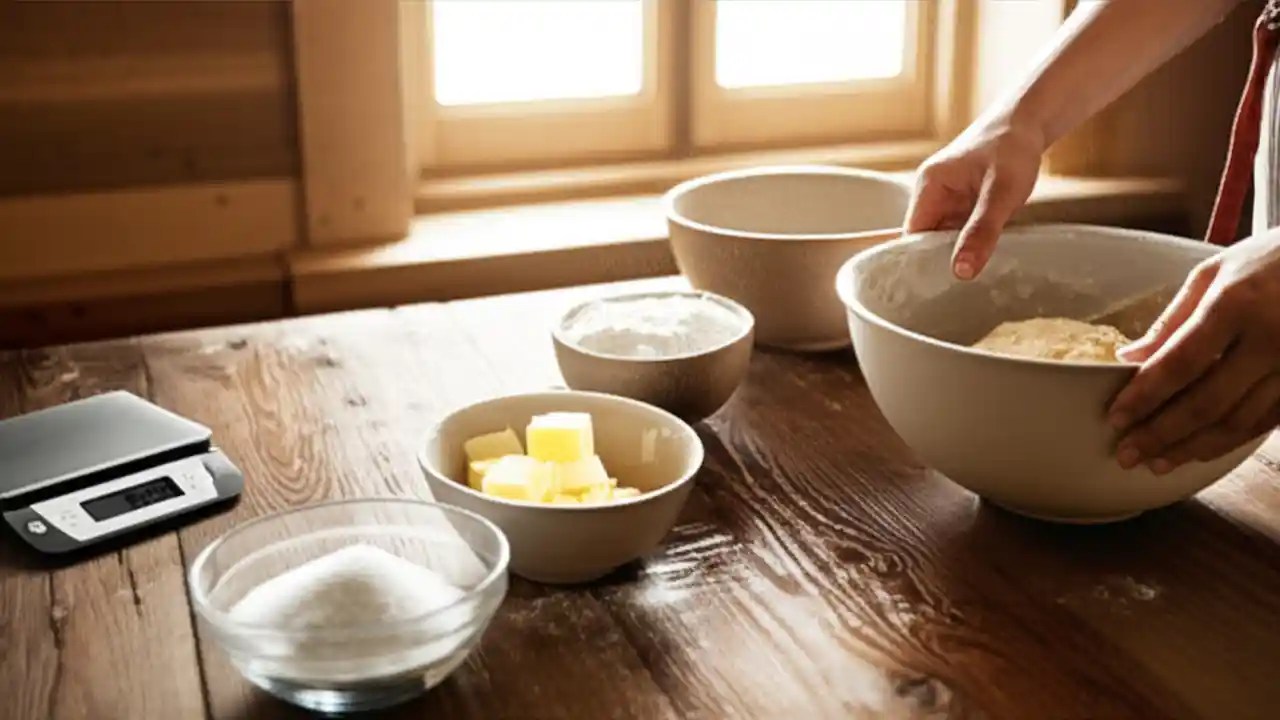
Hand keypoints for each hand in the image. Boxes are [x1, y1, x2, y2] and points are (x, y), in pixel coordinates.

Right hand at [905, 118, 1044, 279]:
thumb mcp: (1000, 193)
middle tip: (957, 291)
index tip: (935, 288)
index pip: (911, 235)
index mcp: (928, 186)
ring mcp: (948, 198)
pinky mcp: (964, 202)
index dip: (919, 261)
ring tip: (973, 279)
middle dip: (941, 261)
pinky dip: (971, 243)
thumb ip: (981, 231)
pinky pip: (960, 231)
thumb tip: (961, 272)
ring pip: (945, 238)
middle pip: (926, 239)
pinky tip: (985, 258)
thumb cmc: (1013, 149)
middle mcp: (932, 193)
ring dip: (959, 253)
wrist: (1030, 121)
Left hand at [1110, 230, 1279, 472]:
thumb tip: (1130, 359)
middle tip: (1127, 454)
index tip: (1115, 418)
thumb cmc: (1270, 261)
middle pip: (1207, 403)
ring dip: (1193, 447)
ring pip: (1238, 422)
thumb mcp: (1214, 273)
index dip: (1146, 397)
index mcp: (1237, 304)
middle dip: (1162, 434)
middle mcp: (1271, 339)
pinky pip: (1265, 423)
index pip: (1181, 363)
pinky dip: (1228, 441)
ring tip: (1156, 462)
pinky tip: (1199, 450)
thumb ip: (1172, 321)